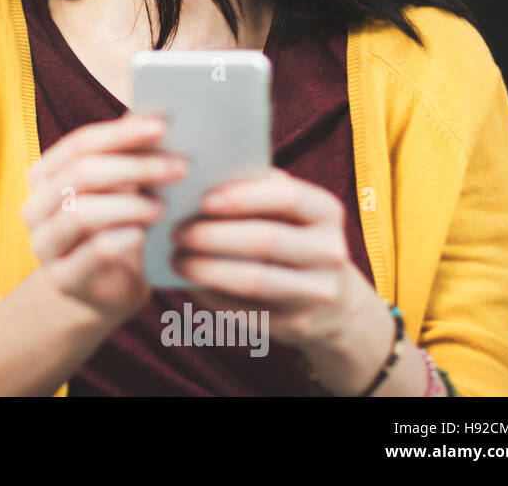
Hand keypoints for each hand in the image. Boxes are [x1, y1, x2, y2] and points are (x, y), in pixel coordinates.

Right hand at [22, 112, 186, 322]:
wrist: (108, 288)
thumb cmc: (118, 227)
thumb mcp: (122, 189)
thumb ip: (129, 158)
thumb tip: (160, 120)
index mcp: (44, 176)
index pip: (79, 145)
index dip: (121, 134)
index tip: (163, 127)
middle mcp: (34, 208)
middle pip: (81, 174)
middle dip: (135, 167)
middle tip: (180, 168)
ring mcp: (44, 246)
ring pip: (83, 213)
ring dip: (131, 205)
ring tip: (164, 208)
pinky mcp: (63, 279)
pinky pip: (95, 252)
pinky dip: (126, 238)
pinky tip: (147, 235)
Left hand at [170, 168, 383, 359]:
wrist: (332, 300)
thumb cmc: (290, 237)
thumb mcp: (287, 210)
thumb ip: (253, 190)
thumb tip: (196, 182)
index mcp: (327, 212)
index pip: (287, 196)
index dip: (242, 197)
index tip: (202, 200)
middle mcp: (331, 251)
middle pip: (264, 240)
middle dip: (212, 235)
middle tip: (176, 232)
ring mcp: (318, 292)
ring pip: (253, 280)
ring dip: (205, 269)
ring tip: (176, 259)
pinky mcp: (298, 324)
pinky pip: (246, 310)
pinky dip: (212, 296)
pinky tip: (191, 284)